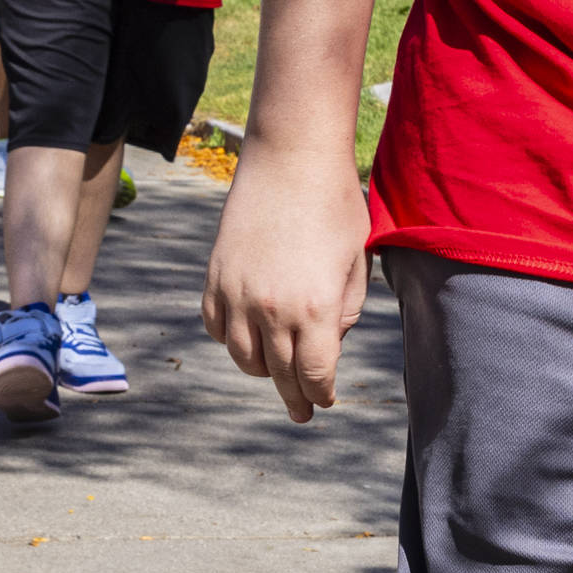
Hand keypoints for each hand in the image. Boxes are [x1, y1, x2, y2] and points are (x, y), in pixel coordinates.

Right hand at [203, 156, 371, 420]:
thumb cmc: (336, 206)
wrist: (291, 159)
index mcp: (316, 309)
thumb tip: (328, 344)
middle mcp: (272, 310)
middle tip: (301, 413)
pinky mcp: (215, 277)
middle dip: (295, 398)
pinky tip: (246, 339)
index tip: (325, 403)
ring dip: (262, 371)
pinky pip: (217, 327)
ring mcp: (238, 294)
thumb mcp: (356, 263)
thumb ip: (344, 311)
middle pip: (280, 375)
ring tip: (276, 372)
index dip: (321, 396)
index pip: (316, 376)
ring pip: (244, 358)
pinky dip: (231, 339)